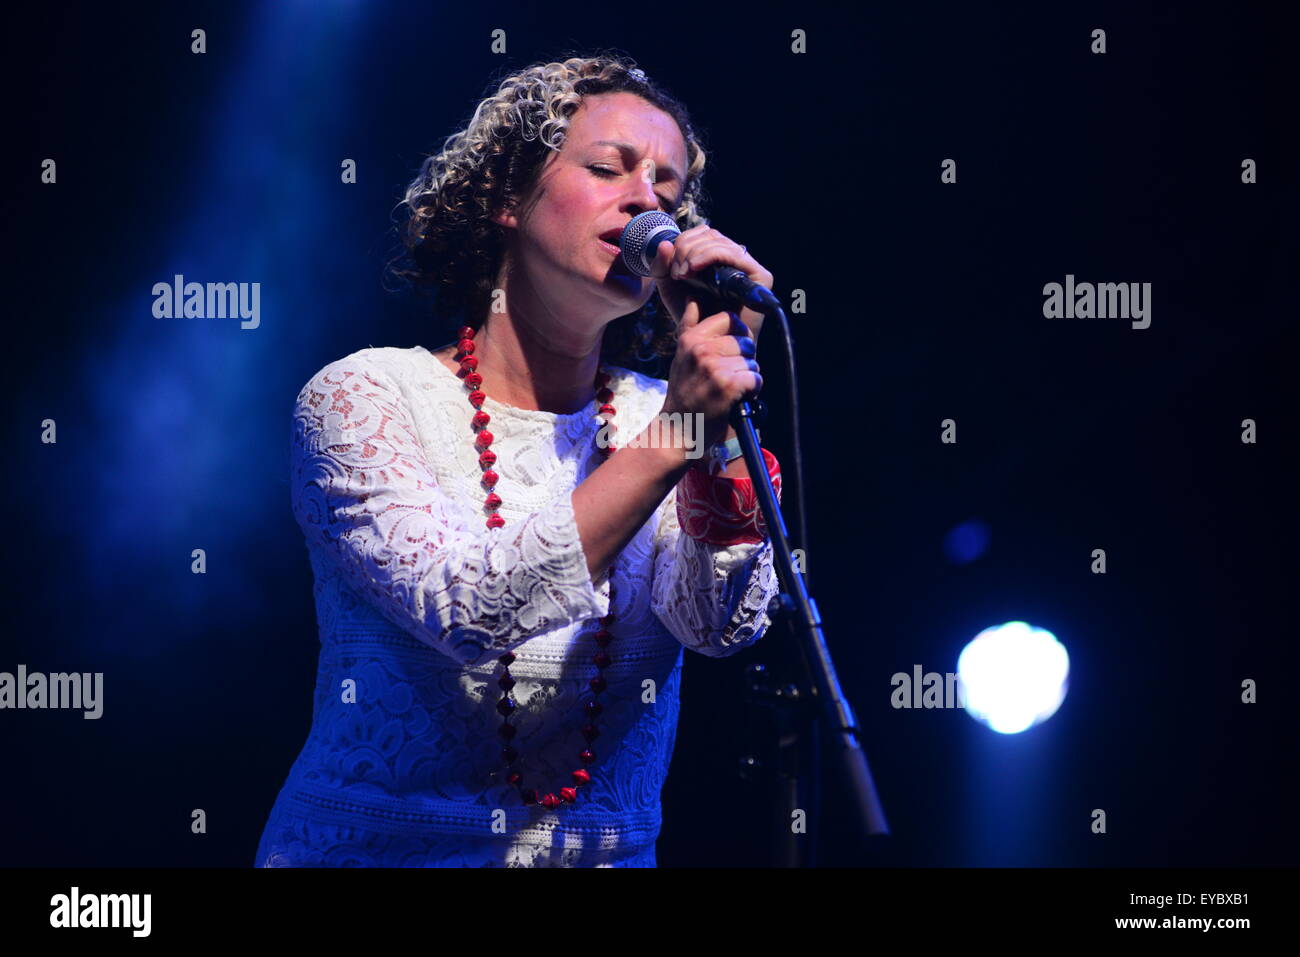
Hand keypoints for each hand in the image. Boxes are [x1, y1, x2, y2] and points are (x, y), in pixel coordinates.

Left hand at [649, 225, 773, 345]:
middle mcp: (735, 259)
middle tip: (676, 272)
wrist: (711, 344)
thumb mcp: (670, 288)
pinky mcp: (760, 275)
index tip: (671, 267)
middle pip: (710, 233)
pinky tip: (692, 270)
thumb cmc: (694, 318)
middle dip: (686, 248)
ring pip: (718, 241)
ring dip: (694, 253)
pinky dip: (708, 256)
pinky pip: (731, 253)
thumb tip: (665, 242)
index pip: (702, 233)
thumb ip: (662, 266)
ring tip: (682, 275)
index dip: (683, 242)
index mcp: (718, 258)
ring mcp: (749, 266)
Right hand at [659, 289, 763, 461]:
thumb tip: (693, 298)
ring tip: (729, 389)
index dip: (736, 335)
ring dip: (747, 376)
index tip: (729, 353)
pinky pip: (755, 377)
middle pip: (744, 340)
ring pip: (752, 360)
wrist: (678, 429)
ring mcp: (714, 367)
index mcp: (691, 338)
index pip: (728, 318)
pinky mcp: (728, 385)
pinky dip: (751, 390)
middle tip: (727, 376)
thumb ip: (689, 326)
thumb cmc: (683, 393)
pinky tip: (736, 398)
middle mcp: (701, 349)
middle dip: (744, 358)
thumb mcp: (680, 355)